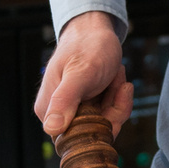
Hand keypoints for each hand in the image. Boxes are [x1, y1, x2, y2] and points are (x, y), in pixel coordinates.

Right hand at [35, 11, 132, 140]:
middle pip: (94, 133)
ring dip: (117, 99)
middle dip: (113, 108)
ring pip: (105, 125)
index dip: (102, 120)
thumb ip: (65, 99)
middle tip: (117, 81)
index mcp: (49, 111)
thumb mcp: (80, 72)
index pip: (78, 137)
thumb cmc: (86, 46)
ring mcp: (74, 112)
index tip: (112, 90)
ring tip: (117, 74)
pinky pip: (108, 115)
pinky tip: (119, 79)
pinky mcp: (87, 108)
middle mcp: (59, 115)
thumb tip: (52, 128)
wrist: (94, 30)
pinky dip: (118, 97)